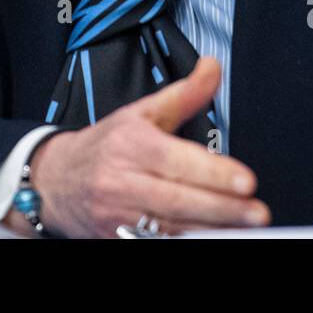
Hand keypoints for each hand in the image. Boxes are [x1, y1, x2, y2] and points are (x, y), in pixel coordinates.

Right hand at [28, 57, 270, 237]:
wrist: (55, 181)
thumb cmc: (105, 146)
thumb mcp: (141, 112)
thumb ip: (184, 94)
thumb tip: (212, 68)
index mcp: (130, 145)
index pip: (175, 161)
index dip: (212, 173)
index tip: (246, 180)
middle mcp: (122, 182)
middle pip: (177, 200)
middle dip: (222, 208)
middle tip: (257, 211)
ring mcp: (117, 216)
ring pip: (169, 228)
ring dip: (209, 230)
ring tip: (244, 228)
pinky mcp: (115, 240)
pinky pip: (154, 244)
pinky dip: (182, 240)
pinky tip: (209, 237)